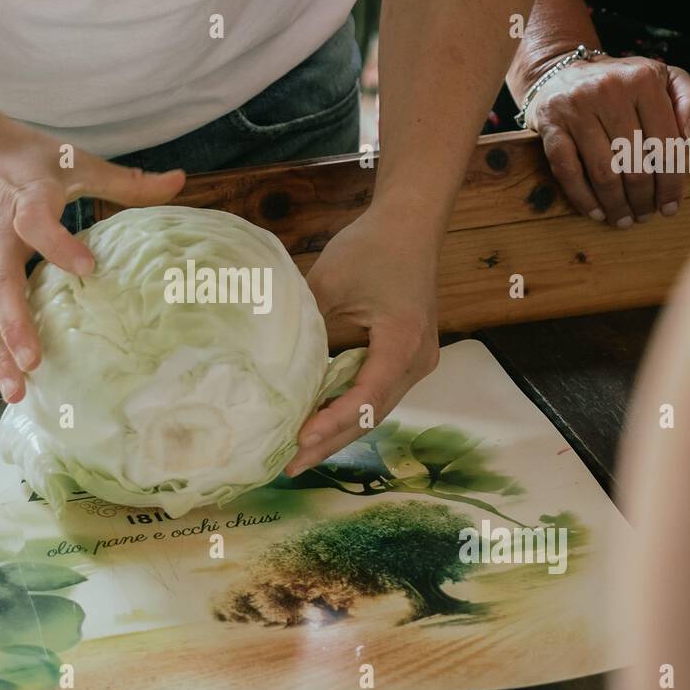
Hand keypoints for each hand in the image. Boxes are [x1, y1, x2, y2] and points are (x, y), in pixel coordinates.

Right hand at [0, 106, 184, 404]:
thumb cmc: (18, 155)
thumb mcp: (72, 160)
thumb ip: (124, 181)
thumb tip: (180, 181)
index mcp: (26, 201)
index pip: (38, 223)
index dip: (60, 244)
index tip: (88, 267)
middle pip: (1, 283)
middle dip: (16, 324)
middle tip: (34, 360)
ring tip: (15, 392)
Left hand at [285, 213, 438, 474]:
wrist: (410, 224)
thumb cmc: (371, 247)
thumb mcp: (329, 282)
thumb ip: (306, 325)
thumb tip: (271, 363)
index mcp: (403, 340)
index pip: (367, 394)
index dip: (333, 420)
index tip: (300, 439)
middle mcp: (418, 360)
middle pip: (373, 413)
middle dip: (331, 440)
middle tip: (289, 465)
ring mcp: (417, 362)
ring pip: (376, 408)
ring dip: (339, 430)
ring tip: (299, 454)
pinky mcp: (408, 358)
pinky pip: (377, 393)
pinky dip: (347, 410)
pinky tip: (318, 424)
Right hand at [518, 53, 689, 227]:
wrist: (560, 72)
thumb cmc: (620, 83)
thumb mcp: (663, 78)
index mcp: (643, 80)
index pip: (665, 143)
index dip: (671, 183)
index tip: (670, 206)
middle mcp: (609, 90)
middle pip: (634, 163)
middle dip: (643, 198)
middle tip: (645, 215)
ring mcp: (576, 108)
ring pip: (603, 172)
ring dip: (616, 204)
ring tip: (623, 219)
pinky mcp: (550, 124)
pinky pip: (568, 171)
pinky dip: (583, 198)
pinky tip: (596, 212)